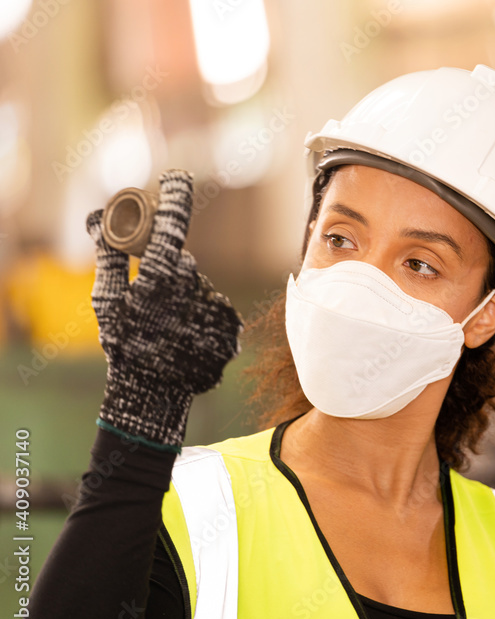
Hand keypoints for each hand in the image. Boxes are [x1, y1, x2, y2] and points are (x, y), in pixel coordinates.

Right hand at [88, 169, 242, 448]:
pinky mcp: (229, 324)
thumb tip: (96, 217)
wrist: (156, 395)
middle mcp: (196, 285)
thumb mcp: (109, 302)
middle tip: (149, 298)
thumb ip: (108, 256)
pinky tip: (183, 337)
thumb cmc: (126, 347)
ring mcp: (215, 305)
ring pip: (197, 287)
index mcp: (163, 274)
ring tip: (165, 329)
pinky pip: (211, 308)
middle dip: (166, 269)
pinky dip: (197, 316)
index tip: (177, 177)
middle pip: (182, 260)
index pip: (173, 223)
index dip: (175, 196)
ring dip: (181, 297)